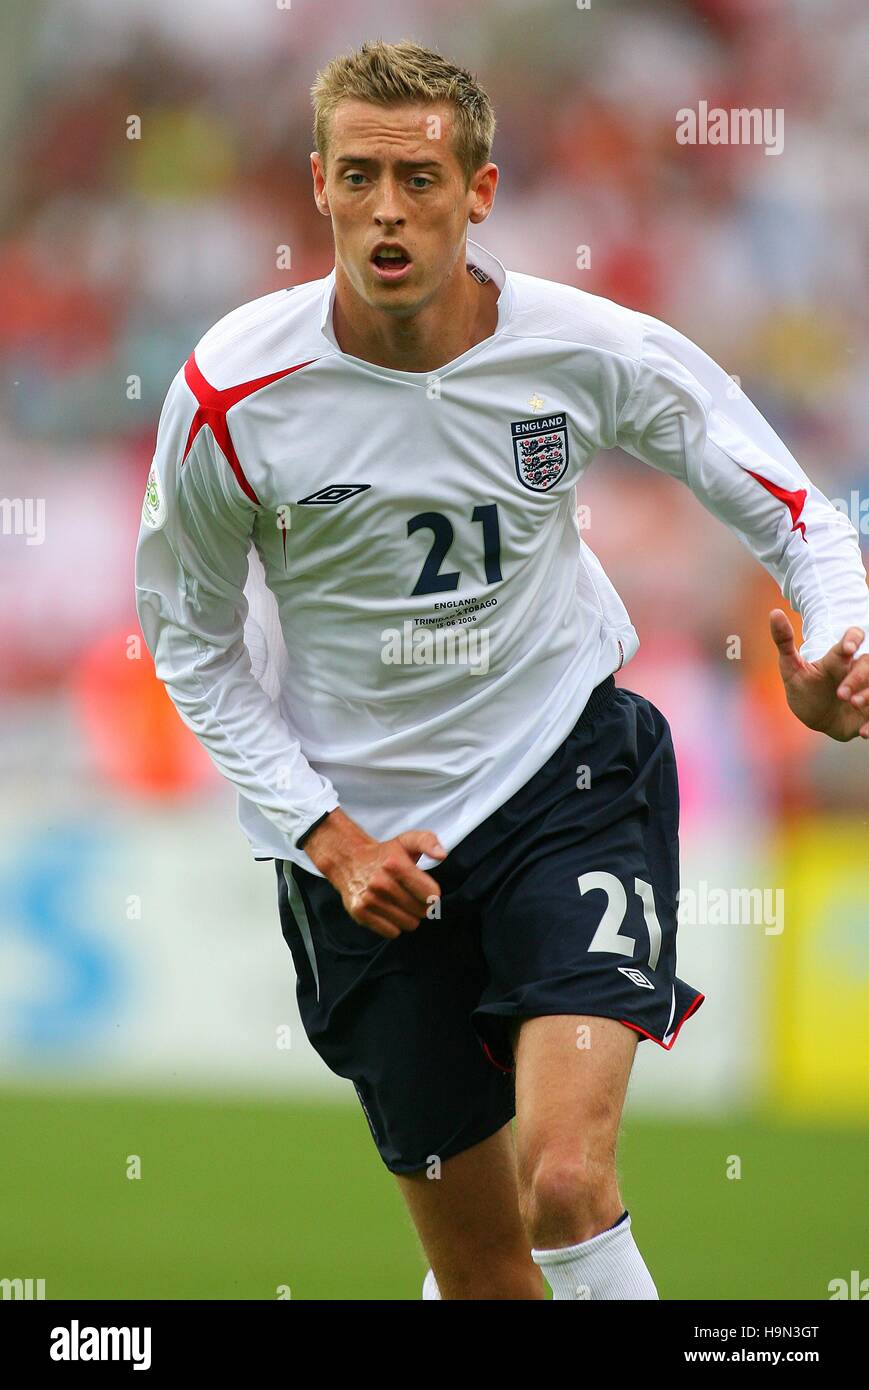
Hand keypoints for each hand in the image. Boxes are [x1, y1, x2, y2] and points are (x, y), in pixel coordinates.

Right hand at [303, 807, 446, 937]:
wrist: (348, 859)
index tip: (424, 888)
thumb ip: (428, 842)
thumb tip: (441, 855)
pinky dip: (393, 925)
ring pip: (409, 924)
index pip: (431, 895)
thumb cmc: (383, 854)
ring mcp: (369, 899)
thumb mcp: (407, 841)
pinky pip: (392, 932)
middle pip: (421, 911)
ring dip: (408, 916)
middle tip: (411, 895)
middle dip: (421, 905)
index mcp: (395, 864)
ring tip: (399, 902)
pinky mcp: (360, 913)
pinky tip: (388, 910)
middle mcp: (381, 883)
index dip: (432, 893)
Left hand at [769, 611, 868, 740]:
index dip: (853, 638)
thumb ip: (783, 641)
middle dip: (858, 676)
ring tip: (853, 703)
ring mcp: (865, 690)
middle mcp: (856, 671)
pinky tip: (863, 732)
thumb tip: (774, 612)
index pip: (853, 639)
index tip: (847, 646)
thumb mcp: (790, 667)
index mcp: (838, 659)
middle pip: (867, 664)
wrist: (815, 716)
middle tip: (841, 693)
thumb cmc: (804, 687)